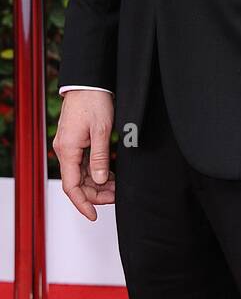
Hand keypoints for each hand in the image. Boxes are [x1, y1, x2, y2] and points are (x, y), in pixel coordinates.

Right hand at [52, 90, 115, 220]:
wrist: (89, 83)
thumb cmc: (94, 101)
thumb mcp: (101, 130)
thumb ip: (100, 157)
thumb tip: (99, 181)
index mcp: (67, 150)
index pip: (71, 187)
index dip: (82, 204)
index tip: (93, 215)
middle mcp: (65, 150)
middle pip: (77, 183)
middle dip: (96, 194)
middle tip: (116, 197)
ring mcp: (70, 147)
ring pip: (81, 175)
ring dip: (98, 184)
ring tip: (117, 189)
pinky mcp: (76, 142)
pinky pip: (84, 164)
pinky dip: (97, 173)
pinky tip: (110, 177)